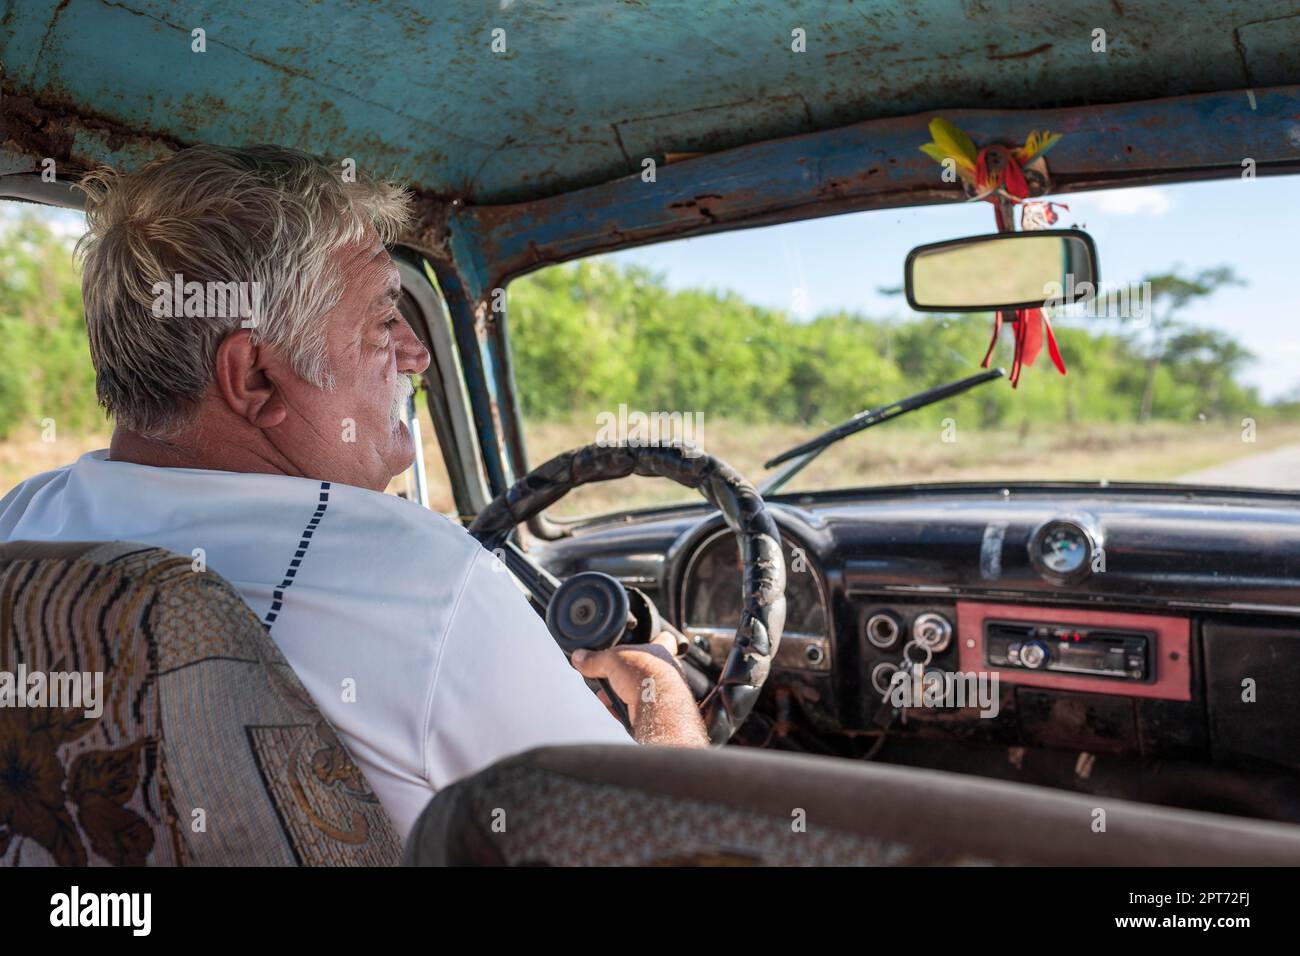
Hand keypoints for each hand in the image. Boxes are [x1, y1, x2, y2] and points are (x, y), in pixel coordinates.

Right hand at [571, 627, 707, 745]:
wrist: (658, 709)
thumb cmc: (647, 677)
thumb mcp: (611, 660)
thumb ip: (594, 659)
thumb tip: (579, 657)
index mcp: (660, 652)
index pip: (666, 639)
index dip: (659, 636)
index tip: (654, 636)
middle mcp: (667, 671)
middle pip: (646, 667)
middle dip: (626, 672)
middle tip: (612, 673)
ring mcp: (664, 692)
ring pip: (639, 690)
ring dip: (621, 692)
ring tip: (609, 694)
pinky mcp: (657, 710)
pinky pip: (637, 708)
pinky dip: (623, 708)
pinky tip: (616, 707)